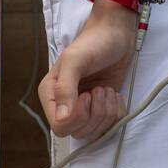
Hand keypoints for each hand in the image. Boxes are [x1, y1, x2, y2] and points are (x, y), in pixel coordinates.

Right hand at [39, 0, 136, 139]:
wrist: (116, 35)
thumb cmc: (93, 43)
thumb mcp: (75, 60)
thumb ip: (65, 88)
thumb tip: (62, 118)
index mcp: (50, 95)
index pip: (60, 127)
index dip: (77, 116)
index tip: (86, 94)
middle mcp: (65, 105)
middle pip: (79, 132)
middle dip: (96, 112)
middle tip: (99, 89)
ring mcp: (85, 109)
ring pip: (95, 132)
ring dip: (107, 111)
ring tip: (105, 89)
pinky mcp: (102, 109)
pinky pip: (111, 126)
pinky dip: (117, 111)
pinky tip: (113, 94)